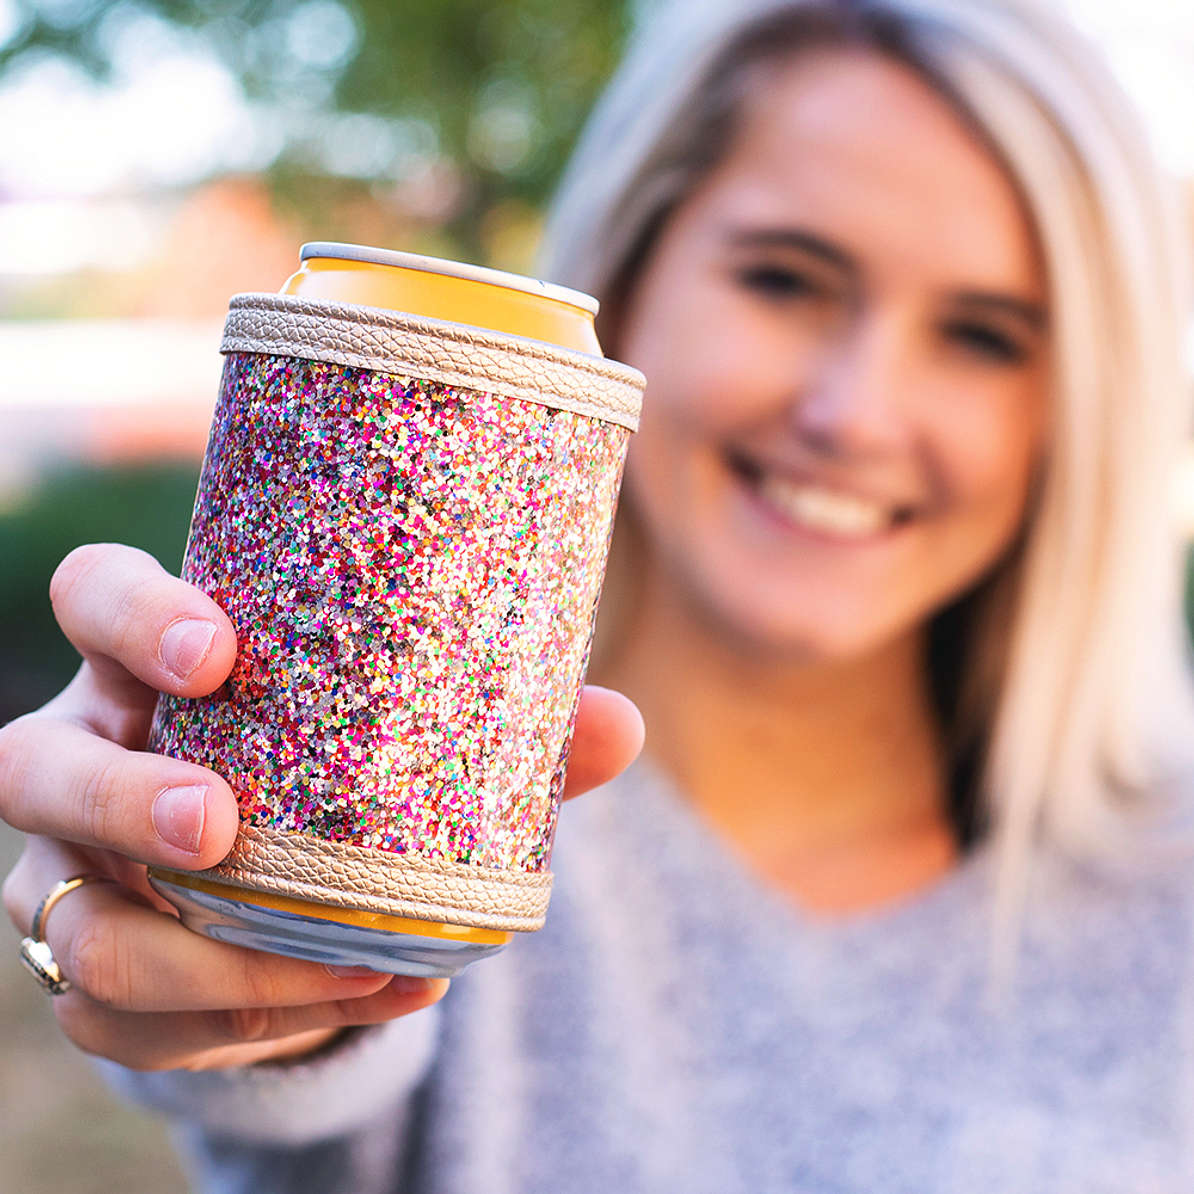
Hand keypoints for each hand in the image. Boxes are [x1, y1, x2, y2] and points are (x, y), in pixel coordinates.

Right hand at [0, 543, 643, 1070]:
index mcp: (156, 666)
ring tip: (340, 966)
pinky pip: (120, 1017)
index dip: (129, 614)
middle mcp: (87, 755)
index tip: (217, 652)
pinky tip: (353, 1002)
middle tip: (218, 825)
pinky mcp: (90, 971)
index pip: (93, 598)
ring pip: (68, 921)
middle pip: (31, 763)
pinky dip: (239, 1024)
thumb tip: (618, 725)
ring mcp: (68, 871)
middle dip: (120, 797)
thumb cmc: (338, 775)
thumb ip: (505, 733)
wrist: (291, 890)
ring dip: (193, 957)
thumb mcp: (406, 739)